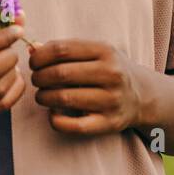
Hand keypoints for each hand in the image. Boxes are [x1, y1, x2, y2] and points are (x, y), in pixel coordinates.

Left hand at [27, 38, 145, 134]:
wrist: (141, 96)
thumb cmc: (109, 70)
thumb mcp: (94, 52)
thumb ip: (65, 50)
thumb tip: (32, 49)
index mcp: (106, 51)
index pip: (62, 50)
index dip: (40, 56)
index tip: (33, 62)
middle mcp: (111, 74)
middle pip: (60, 73)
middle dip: (39, 77)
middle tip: (35, 79)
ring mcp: (111, 100)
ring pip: (63, 98)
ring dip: (43, 97)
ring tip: (42, 95)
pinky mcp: (108, 123)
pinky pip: (72, 125)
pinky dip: (55, 119)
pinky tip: (53, 112)